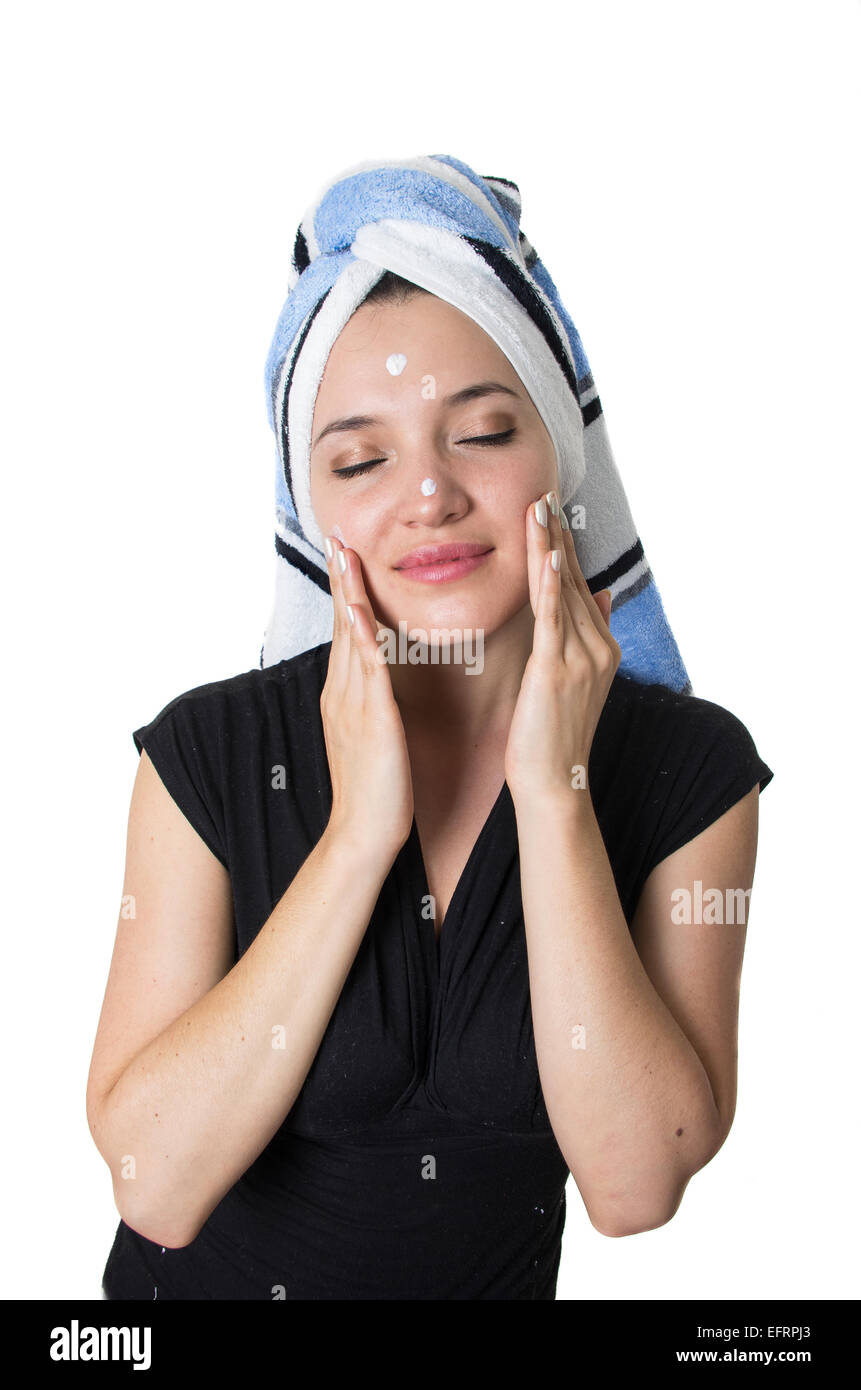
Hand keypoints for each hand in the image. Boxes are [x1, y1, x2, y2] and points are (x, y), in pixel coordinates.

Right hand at [320, 536, 414, 857]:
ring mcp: (351, 703)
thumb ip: (375, 705)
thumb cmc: (377, 791)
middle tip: (337, 535)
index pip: (345, 633)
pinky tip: (357, 607)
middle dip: (339, 578)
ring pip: (348, 636)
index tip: (345, 556)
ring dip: (346, 592)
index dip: (344, 592)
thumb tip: (382, 683)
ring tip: (343, 552)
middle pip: (340, 624)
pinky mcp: (368, 719)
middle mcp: (342, 692)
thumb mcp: (375, 737)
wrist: (363, 834)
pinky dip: (359, 634)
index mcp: (345, 696)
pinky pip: (364, 668)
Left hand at [503, 491, 621, 804]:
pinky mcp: (557, 670)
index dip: (565, 547)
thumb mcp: (575, 679)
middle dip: (558, 535)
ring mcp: (581, 658)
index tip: (552, 510)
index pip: (579, 585)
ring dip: (551, 546)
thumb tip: (603, 594)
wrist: (552, 782)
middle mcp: (598, 647)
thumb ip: (588, 634)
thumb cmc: (551, 735)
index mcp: (601, 647)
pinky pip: (554, 618)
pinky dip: (552, 585)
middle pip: (574, 579)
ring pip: (564, 590)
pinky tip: (548, 555)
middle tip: (544, 491)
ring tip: (541, 507)